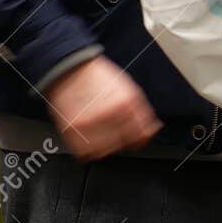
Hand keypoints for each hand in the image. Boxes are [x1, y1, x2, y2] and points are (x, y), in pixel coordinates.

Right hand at [44, 56, 161, 160]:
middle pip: (123, 143)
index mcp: (126, 102)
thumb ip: (141, 111)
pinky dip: (88, 149)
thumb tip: (150, 130)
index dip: (141, 138)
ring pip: (104, 151)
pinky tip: (90, 137)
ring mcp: (89, 123)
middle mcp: (108, 114)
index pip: (141, 133)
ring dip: (106, 147)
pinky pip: (84, 152)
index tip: (140, 139)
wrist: (71, 70)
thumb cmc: (99, 79)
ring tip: (102, 134)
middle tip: (116, 132)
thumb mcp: (128, 89)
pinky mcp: (71, 130)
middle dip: (123, 141)